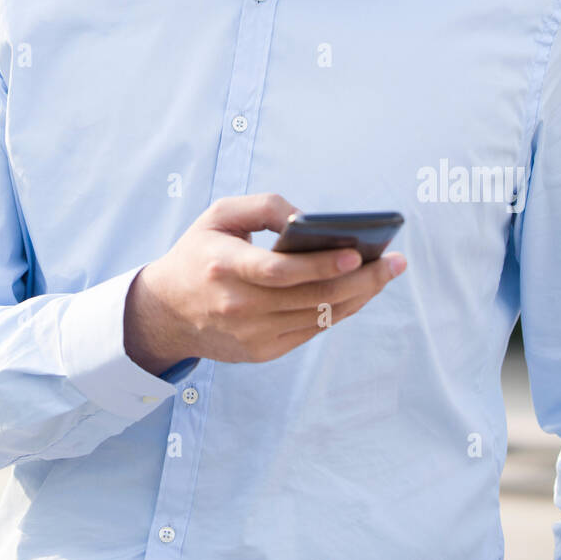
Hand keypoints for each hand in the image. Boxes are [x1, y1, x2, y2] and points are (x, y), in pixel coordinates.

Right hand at [123, 192, 405, 372]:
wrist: (166, 311)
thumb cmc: (198, 253)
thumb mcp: (219, 215)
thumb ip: (264, 208)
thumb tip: (309, 219)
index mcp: (224, 267)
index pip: (279, 271)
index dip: (319, 265)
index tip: (355, 255)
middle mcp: (239, 306)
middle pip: (311, 297)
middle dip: (361, 280)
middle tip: (394, 262)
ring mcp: (252, 334)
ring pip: (318, 316)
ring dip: (359, 296)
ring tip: (386, 274)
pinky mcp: (262, 351)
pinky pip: (311, 330)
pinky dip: (339, 312)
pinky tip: (360, 293)